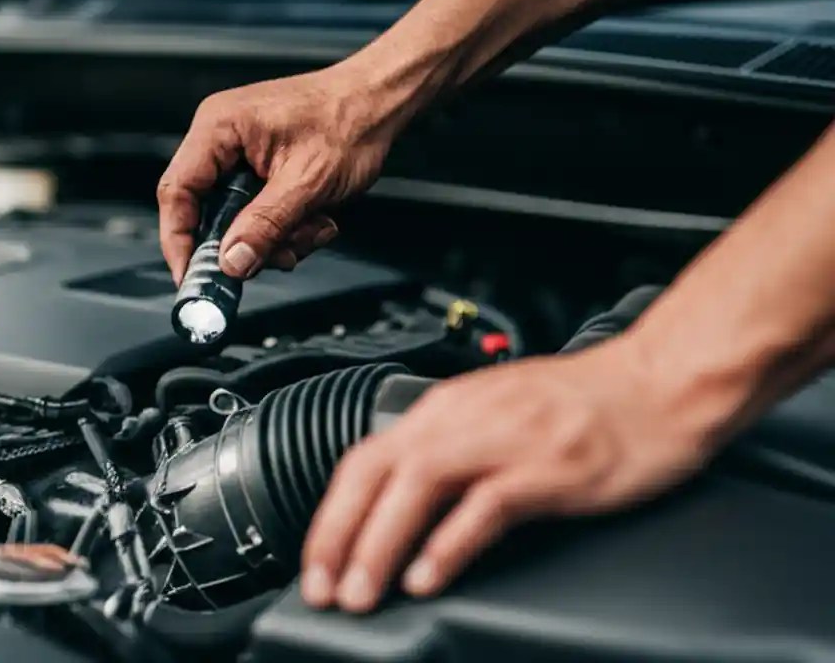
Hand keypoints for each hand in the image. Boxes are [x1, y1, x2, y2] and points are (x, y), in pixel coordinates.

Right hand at [157, 65, 402, 283]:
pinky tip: (316, 217)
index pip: (177, 191)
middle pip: (207, 211)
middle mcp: (222, 137)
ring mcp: (241, 153)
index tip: (192, 275)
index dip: (178, 239)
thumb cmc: (350, 119)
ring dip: (275, 237)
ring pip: (237, 219)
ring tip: (313, 227)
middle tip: (278, 255)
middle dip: (246, 242)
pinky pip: (257, 212)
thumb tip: (231, 262)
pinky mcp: (260, 168)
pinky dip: (286, 226)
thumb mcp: (307, 182)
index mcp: (219, 127)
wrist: (382, 101)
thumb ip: (265, 225)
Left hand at [300, 336, 723, 612]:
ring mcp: (506, 440)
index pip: (363, 460)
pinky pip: (485, 505)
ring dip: (380, 544)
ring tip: (361, 592)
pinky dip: (449, 543)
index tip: (314, 565)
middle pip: (376, 472)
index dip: (329, 516)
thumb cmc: (581, 405)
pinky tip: (429, 576)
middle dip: (337, 535)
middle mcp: (465, 418)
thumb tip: (395, 505)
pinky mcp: (550, 467)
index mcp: (445, 409)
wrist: (660, 383)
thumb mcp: (493, 417)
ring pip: (418, 486)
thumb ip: (445, 451)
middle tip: (321, 590)